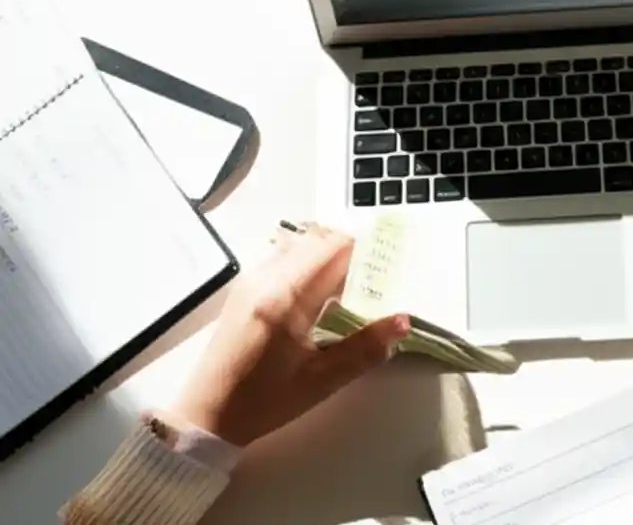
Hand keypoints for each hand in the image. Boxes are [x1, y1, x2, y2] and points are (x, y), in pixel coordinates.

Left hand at [171, 223, 409, 446]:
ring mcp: (252, 280)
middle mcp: (266, 278)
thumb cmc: (265, 402)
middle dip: (352, 249)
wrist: (207, 415)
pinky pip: (284, 257)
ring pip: (300, 245)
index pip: (335, 250)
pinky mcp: (245, 288)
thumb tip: (403, 321)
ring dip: (329, 254)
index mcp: (286, 298)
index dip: (368, 250)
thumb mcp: (322, 380)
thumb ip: (365, 348)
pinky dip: (309, 263)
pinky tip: (322, 293)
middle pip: (318, 239)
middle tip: (377, 273)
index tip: (391, 262)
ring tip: (353, 283)